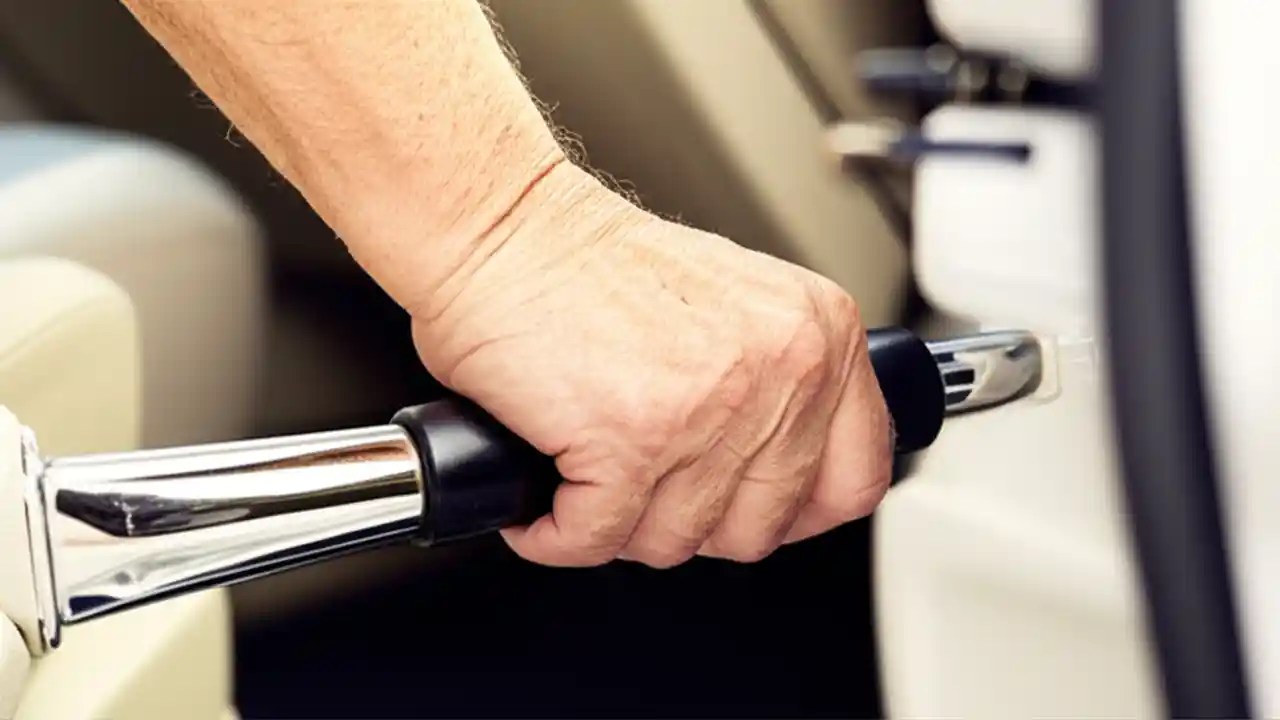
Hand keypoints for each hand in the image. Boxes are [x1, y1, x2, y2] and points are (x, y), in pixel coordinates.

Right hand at [410, 165, 892, 566]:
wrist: (500, 228)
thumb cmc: (588, 264)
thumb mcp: (735, 308)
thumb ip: (777, 385)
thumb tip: (780, 471)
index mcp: (818, 336)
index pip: (855, 478)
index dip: (795, 512)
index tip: (753, 509)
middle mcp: (780, 370)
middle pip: (758, 528)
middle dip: (689, 522)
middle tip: (644, 488)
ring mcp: (708, 411)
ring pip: (674, 542)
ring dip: (619, 527)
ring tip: (590, 480)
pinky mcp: (628, 443)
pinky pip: (594, 540)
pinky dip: (555, 533)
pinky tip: (545, 501)